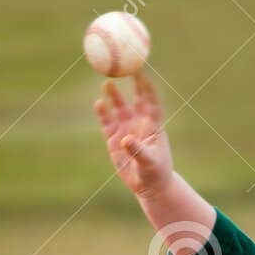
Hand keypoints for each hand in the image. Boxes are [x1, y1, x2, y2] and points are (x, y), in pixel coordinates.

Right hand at [94, 71, 173, 200]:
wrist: (148, 186)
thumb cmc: (155, 174)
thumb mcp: (149, 164)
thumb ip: (139, 151)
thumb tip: (125, 139)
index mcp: (153, 125)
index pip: (151, 101)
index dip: (147, 87)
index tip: (142, 73)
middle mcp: (139, 123)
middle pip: (136, 97)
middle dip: (131, 82)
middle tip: (124, 68)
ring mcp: (126, 129)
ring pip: (120, 107)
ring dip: (114, 95)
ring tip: (108, 83)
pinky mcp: (114, 138)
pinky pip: (107, 121)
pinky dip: (103, 113)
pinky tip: (99, 104)